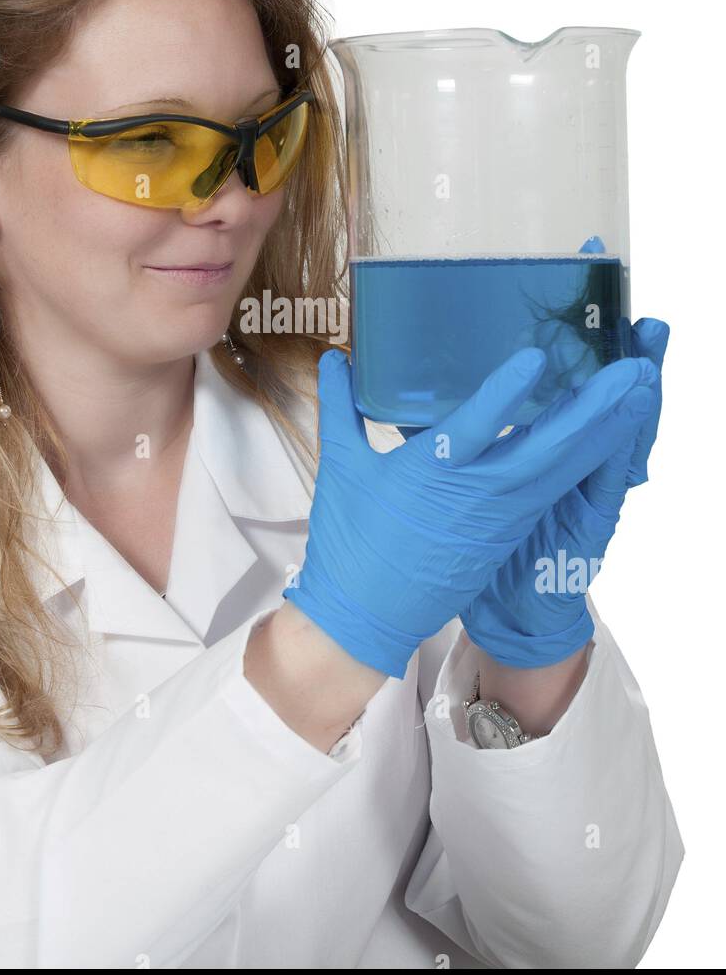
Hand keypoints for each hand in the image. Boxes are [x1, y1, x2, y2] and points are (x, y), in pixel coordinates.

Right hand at [285, 346, 657, 677]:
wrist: (365, 617)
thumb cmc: (350, 541)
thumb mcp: (342, 468)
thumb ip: (339, 406)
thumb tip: (335, 356)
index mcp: (429, 475)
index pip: (471, 428)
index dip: (502, 394)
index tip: (536, 359)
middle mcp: (475, 495)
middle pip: (545, 449)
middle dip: (593, 410)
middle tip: (634, 372)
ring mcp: (499, 517)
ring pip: (561, 470)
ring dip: (603, 433)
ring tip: (638, 395)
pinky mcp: (509, 532)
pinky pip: (554, 490)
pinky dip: (584, 460)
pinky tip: (607, 434)